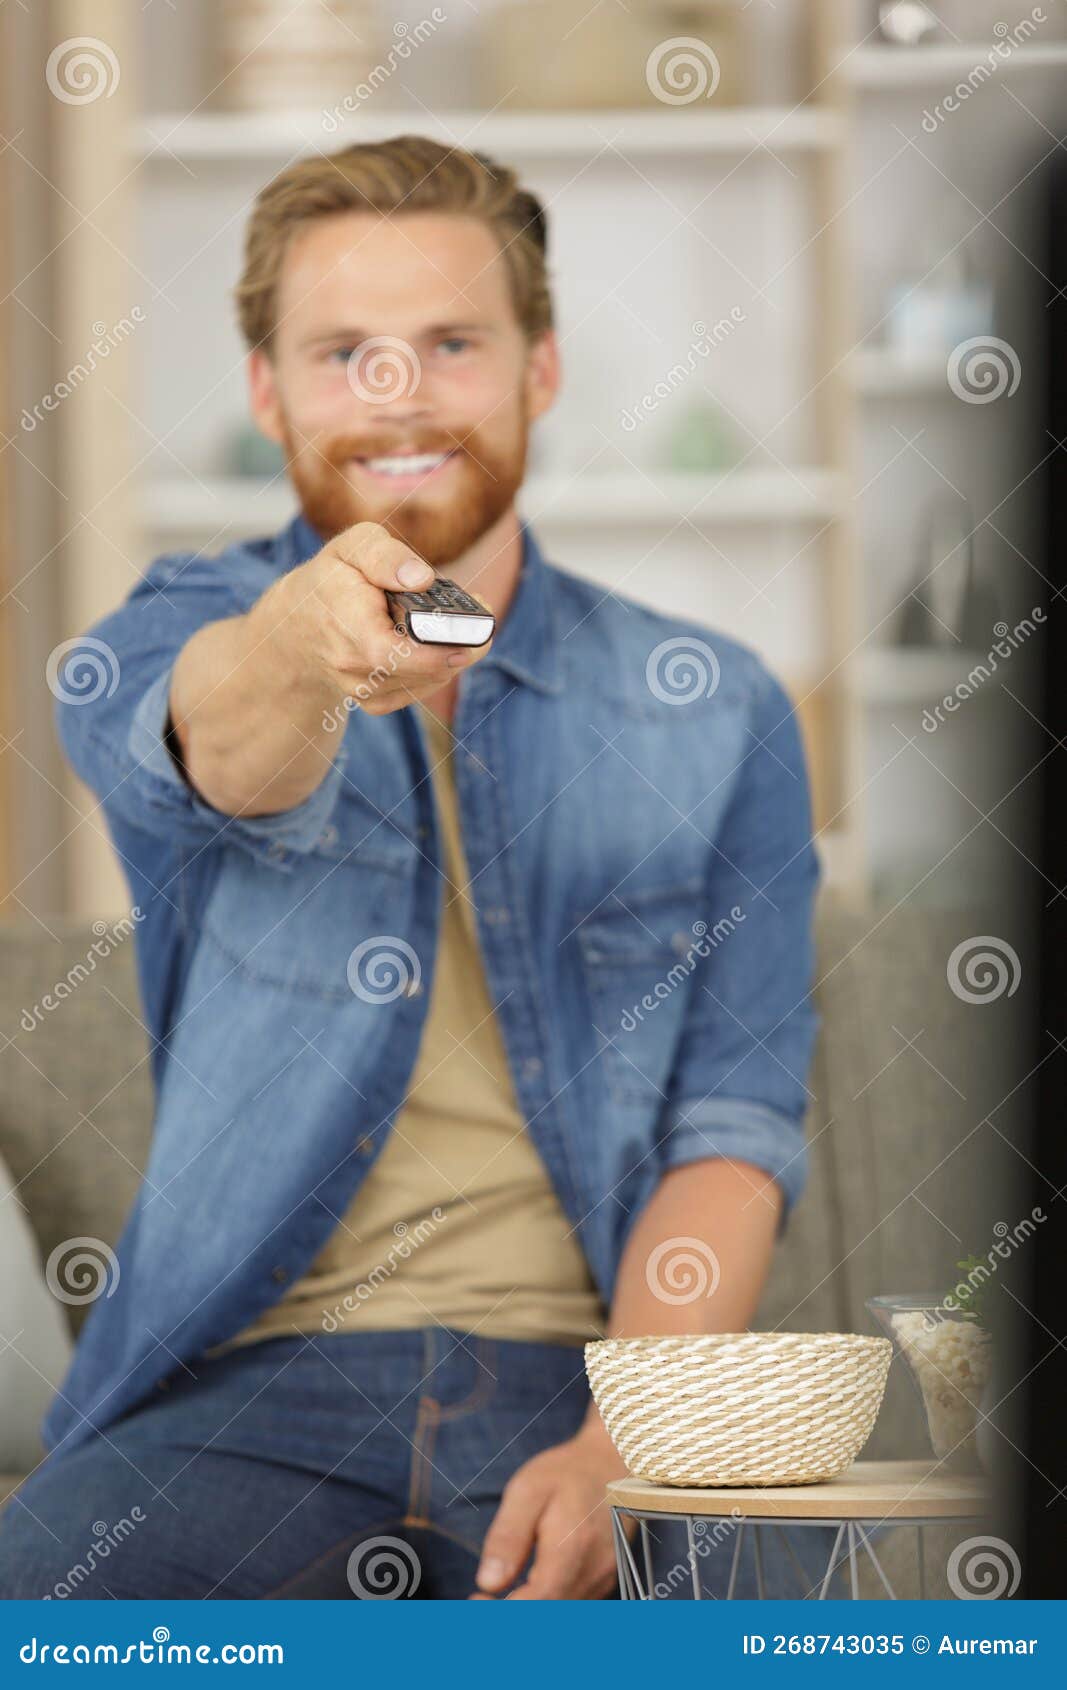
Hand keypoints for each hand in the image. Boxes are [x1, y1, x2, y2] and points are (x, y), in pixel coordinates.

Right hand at [276, 520, 492, 716]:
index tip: (468, 634)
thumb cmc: (331, 579)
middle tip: (481, 615)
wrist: (297, 626)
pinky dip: (439, 667)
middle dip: (463, 644)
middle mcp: (353, 666)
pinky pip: (422, 690)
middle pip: (425, 670)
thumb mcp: (351, 547)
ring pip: (430, 680)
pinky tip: (438, 644)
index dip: (436, 650)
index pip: (392, 652)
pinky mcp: (375, 702)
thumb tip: (421, 578)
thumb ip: (385, 555)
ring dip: (454, 653)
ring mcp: (363, 690)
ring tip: (458, 622)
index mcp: (346, 624)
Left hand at [472, 1425, 626, 1599]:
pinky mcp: (605, 1581)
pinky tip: (526, 1591)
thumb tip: (487, 1582)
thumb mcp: (527, 1491)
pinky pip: (574, 1607)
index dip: (502, 1613)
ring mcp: (604, 1579)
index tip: (475, 1598)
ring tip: (500, 1594)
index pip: (537, 1604)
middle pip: (549, 1618)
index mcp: (572, 1548)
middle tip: (480, 1598)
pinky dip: (548, 1606)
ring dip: (529, 1612)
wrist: (612, 1462)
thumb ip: (508, 1537)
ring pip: (562, 1616)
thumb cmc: (566, 1473)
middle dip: (512, 1616)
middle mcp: (594, 1572)